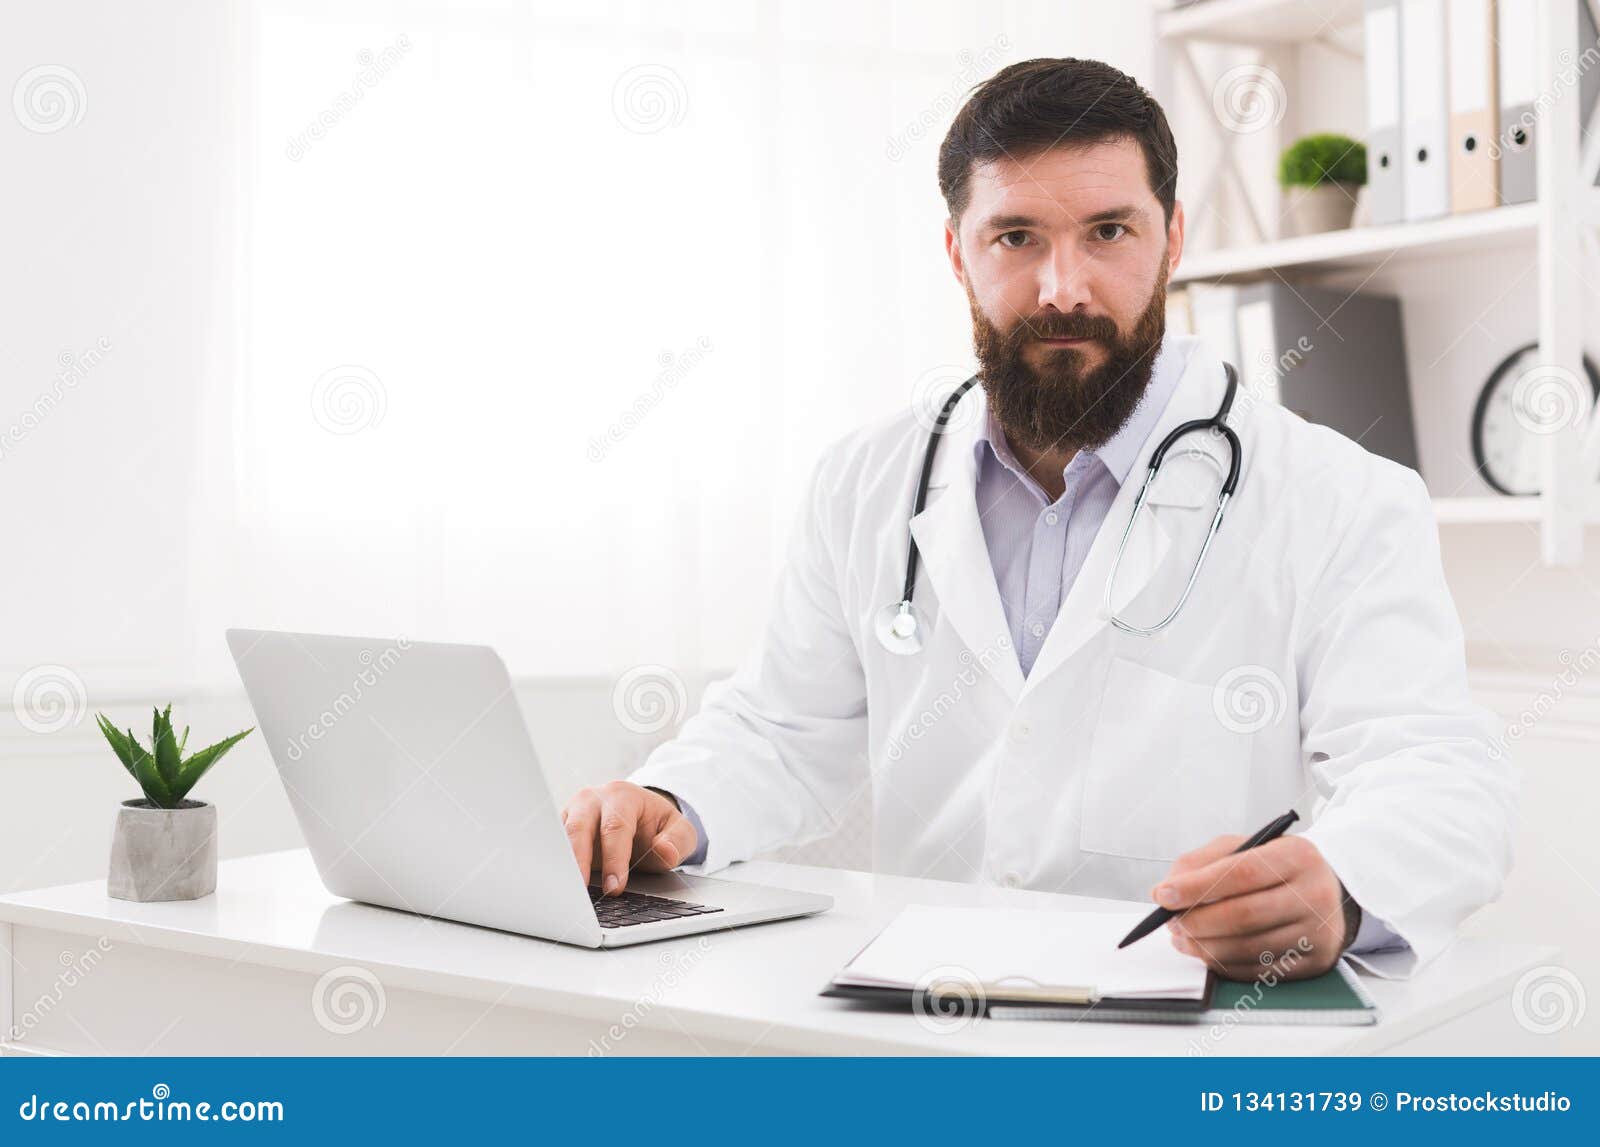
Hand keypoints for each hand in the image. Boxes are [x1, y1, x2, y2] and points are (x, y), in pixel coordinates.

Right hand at [561, 781, 697, 895]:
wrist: (640, 816)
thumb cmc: (657, 826)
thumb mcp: (680, 832)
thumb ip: (677, 842)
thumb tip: (665, 851)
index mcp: (623, 796)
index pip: (615, 827)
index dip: (615, 859)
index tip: (615, 887)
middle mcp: (593, 800)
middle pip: (579, 828)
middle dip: (580, 861)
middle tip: (581, 891)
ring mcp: (573, 812)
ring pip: (560, 836)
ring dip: (561, 864)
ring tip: (564, 892)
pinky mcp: (561, 827)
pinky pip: (553, 846)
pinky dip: (554, 865)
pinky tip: (556, 885)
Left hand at [1150, 833, 1351, 981]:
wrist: (1327, 891)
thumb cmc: (1276, 867)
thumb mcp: (1244, 847)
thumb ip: (1201, 862)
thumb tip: (1166, 891)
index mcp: (1297, 857)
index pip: (1242, 873)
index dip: (1198, 887)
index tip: (1164, 895)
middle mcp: (1314, 896)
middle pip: (1244, 916)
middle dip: (1196, 921)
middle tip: (1170, 921)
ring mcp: (1317, 934)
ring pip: (1247, 949)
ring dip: (1204, 947)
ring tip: (1182, 937)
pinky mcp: (1313, 964)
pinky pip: (1257, 971)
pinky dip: (1223, 964)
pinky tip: (1207, 951)